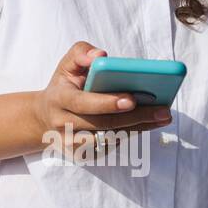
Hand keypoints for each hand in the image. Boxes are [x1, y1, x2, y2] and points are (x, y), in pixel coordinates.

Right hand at [35, 41, 171, 143]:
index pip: (83, 103)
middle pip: (103, 124)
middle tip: (163, 110)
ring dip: (138, 128)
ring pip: (111, 138)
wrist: (44, 117)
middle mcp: (62, 124)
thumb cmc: (64, 86)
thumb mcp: (67, 65)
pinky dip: (130, 135)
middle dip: (135, 117)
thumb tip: (101, 56)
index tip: (132, 99)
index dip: (107, 102)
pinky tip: (147, 124)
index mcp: (58, 98)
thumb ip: (81, 52)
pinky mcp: (81, 155)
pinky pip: (111, 146)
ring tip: (162, 116)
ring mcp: (71, 143)